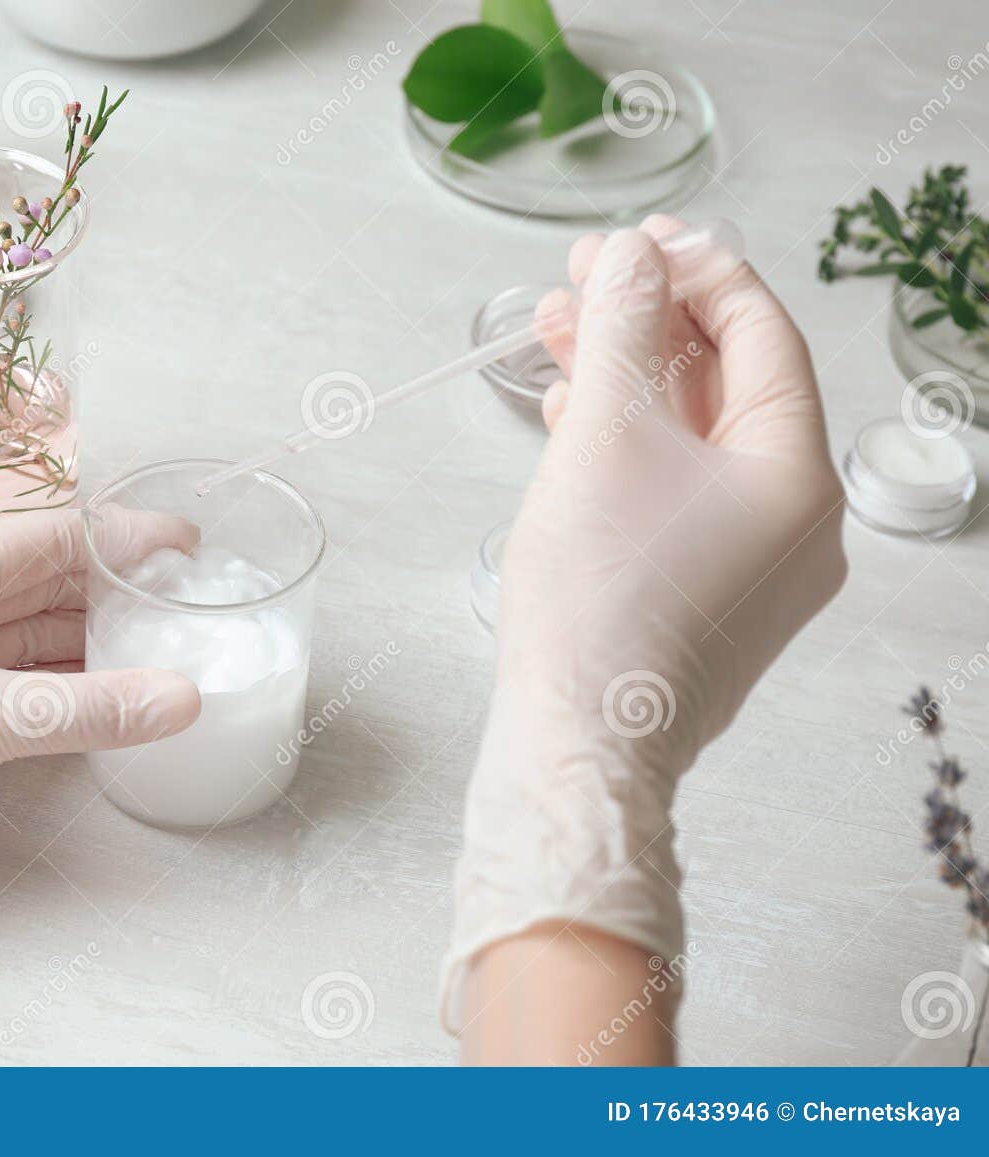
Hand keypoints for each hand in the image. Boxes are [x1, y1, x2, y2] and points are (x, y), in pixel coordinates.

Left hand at [0, 510, 202, 994]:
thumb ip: (79, 710)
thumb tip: (181, 699)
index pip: (46, 539)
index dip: (119, 535)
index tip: (185, 541)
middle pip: (41, 585)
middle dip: (112, 588)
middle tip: (184, 599)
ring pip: (28, 641)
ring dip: (90, 642)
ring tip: (160, 646)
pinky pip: (12, 691)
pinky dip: (60, 693)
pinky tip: (101, 702)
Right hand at [445, 219, 846, 1013]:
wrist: (578, 743)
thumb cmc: (598, 597)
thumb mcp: (604, 435)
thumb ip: (618, 331)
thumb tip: (627, 257)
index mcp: (798, 474)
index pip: (761, 335)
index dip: (696, 272)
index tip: (633, 241)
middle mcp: (798, 521)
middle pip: (727, 384)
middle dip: (649, 323)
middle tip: (579, 280)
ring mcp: (756, 568)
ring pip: (695, 441)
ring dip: (626, 382)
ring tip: (552, 337)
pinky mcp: (708, 599)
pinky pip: (678, 494)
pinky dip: (628, 448)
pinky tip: (568, 421)